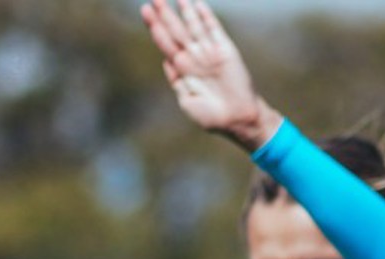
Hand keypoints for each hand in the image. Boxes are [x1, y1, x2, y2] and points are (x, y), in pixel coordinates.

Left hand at [141, 0, 275, 148]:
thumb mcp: (187, 102)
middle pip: (176, 30)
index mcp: (182, 69)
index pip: (166, 42)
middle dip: (165, 14)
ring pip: (194, 26)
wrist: (238, 120)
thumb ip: (176, 81)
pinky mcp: (225, 50)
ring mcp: (209, 52)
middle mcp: (194, 57)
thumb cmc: (212, 117)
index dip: (155, 27)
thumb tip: (166, 60)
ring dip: (185, 11)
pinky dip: (206, 16)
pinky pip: (214, 29)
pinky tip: (197, 4)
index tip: (145, 11)